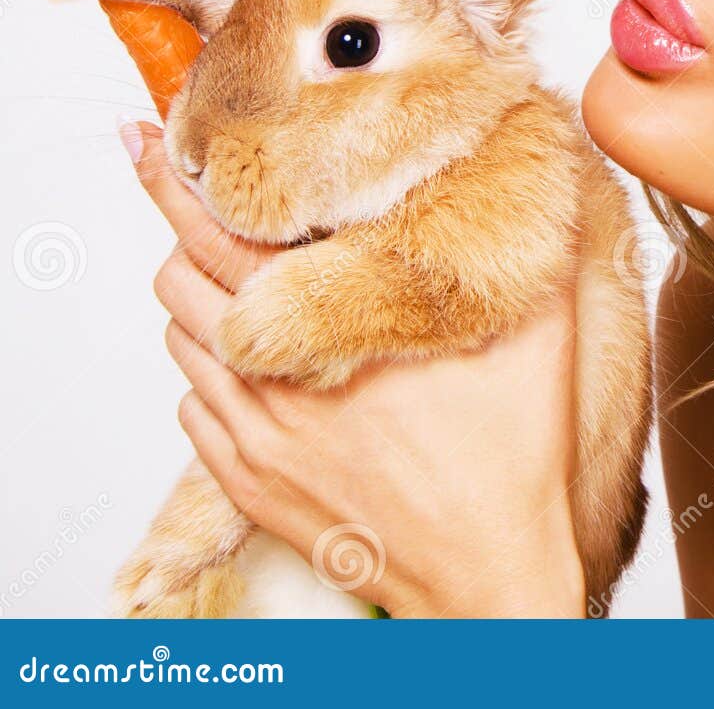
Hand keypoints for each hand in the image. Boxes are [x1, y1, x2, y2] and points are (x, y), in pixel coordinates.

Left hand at [119, 119, 585, 616]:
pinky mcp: (248, 485)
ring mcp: (255, 439)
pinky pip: (191, 409)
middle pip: (180, 282)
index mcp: (337, 333)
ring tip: (239, 279)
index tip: (159, 141)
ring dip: (199, 301)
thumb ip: (538, 251)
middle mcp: (277, 383)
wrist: (487, 574)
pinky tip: (256, 360)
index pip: (224, 237)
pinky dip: (208, 371)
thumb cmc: (511, 463)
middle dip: (184, 232)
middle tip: (200, 199)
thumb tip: (551, 179)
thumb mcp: (542, 339)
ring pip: (180, 344)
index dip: (184, 182)